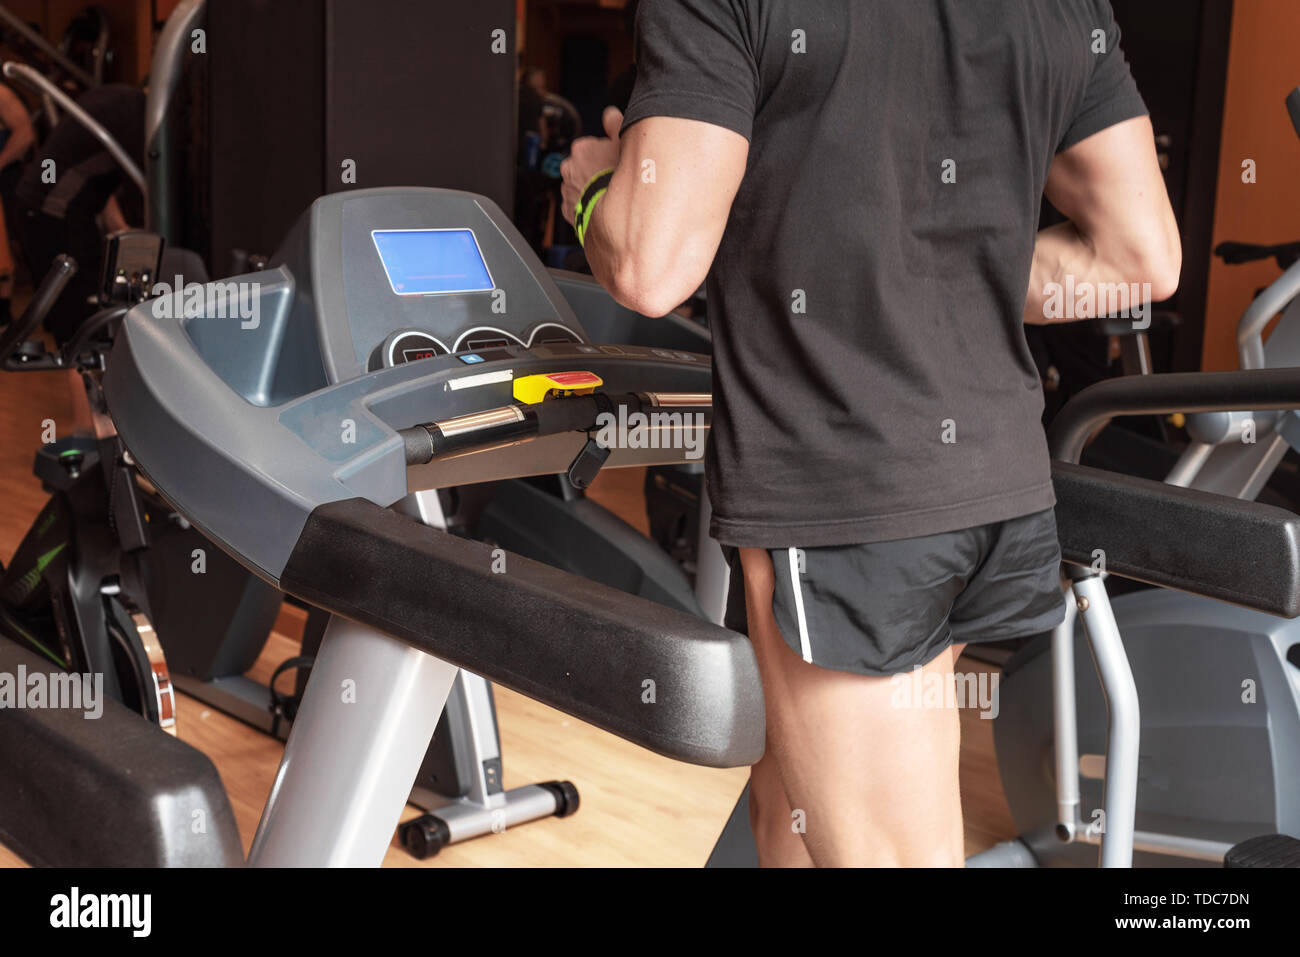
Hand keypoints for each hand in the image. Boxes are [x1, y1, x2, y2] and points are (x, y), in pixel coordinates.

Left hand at [560, 107, 623, 226]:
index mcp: (581, 149)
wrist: (612, 214)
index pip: (594, 148)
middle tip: (613, 181)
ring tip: (608, 197)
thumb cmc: (619, 176)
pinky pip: (578, 207)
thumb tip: (609, 113)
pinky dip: (587, 207)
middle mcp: (568, 168)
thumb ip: (615, 124)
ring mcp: (567, 191)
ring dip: (591, 190)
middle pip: (585, 167)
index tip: (616, 163)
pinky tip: (601, 209)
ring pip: (580, 187)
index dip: (608, 156)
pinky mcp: (568, 212)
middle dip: (596, 172)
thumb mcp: (624, 142)